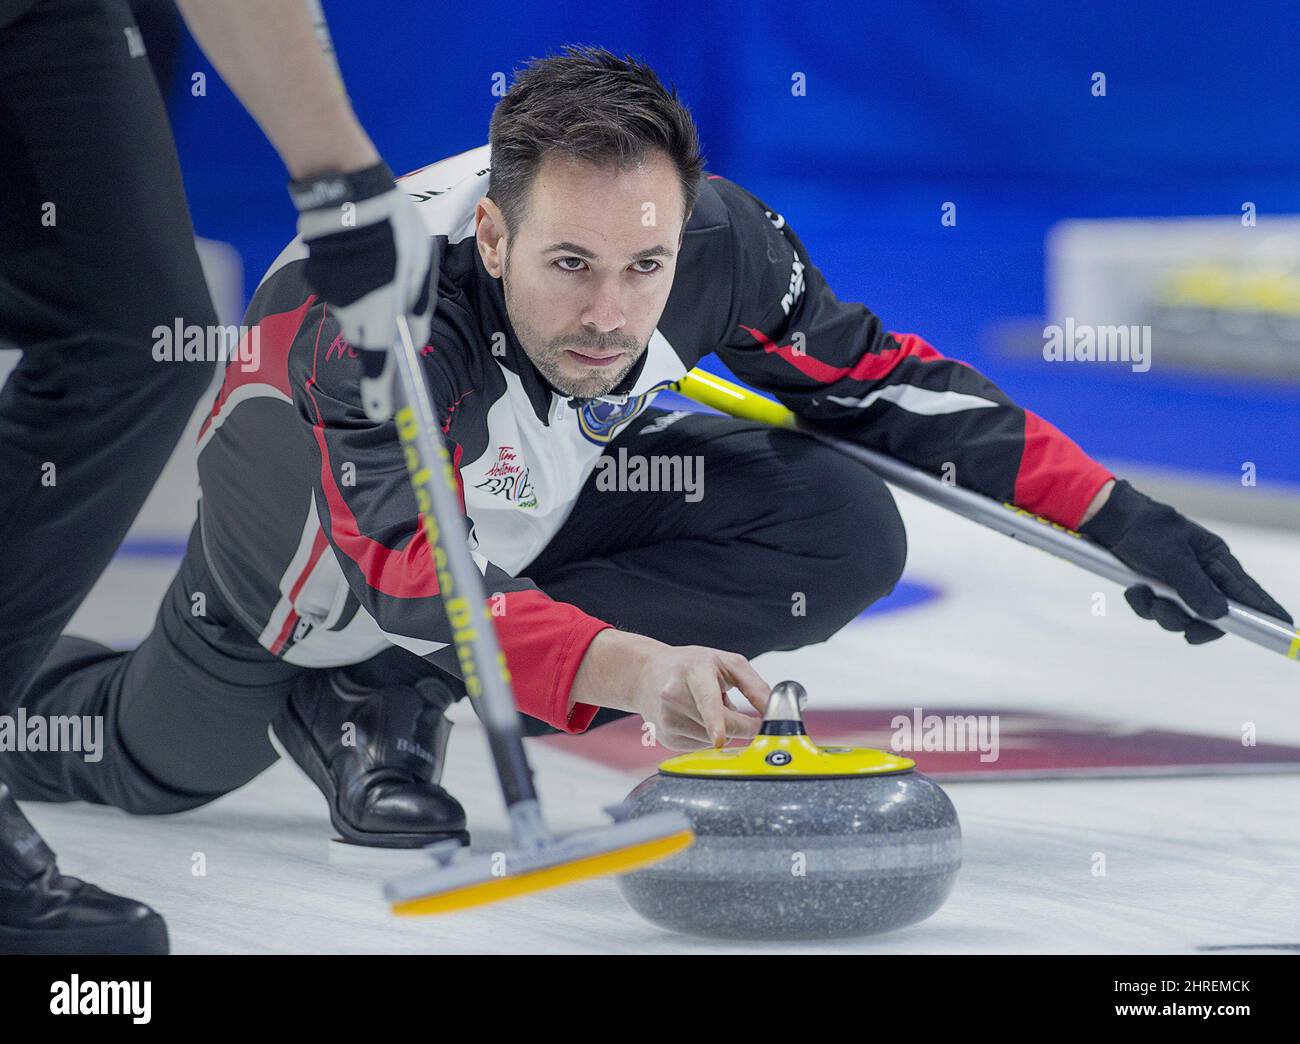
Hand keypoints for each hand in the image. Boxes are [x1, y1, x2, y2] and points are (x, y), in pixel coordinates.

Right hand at [289, 161, 435, 417]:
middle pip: (365, 339)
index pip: (379, 363)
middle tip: (394, 302)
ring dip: (366, 303)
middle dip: (379, 333)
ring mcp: (329, 297)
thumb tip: (414, 340)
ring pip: (351, 315)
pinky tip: (362, 257)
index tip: (382, 413)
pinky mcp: (317, 279)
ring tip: (380, 266)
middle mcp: (350, 312)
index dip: (380, 391)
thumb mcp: (422, 269)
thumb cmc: (395, 230)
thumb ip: (418, 308)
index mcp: (379, 313)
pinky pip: (339, 293)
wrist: (349, 193)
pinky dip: (352, 285)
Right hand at [572, 630, 769, 749]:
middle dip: (742, 727)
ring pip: (713, 740)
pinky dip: (707, 736)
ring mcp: (668, 720)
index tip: (719, 738)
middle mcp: (674, 695)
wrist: (645, 674)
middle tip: (755, 722)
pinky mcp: (667, 738)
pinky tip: (696, 719)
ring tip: (708, 708)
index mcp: (692, 671)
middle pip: (719, 726)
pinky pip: (702, 747)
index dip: (715, 721)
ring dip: (723, 730)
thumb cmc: (690, 666)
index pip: (705, 699)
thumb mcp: (725, 662)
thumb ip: (754, 685)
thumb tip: (772, 711)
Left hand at [1079, 479, 1291, 642]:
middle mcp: (1201, 573)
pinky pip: (1155, 610)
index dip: (1266, 612)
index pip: (1247, 592)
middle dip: (1191, 622)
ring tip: (1145, 594)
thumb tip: (1220, 615)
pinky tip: (1134, 589)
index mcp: (1216, 560)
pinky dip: (1143, 604)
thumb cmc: (1145, 530)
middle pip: (1212, 615)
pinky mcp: (1155, 586)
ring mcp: (1177, 582)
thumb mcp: (1172, 558)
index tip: (1284, 630)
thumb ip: (1195, 588)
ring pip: (1180, 616)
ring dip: (1160, 612)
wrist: (1108, 520)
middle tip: (1183, 630)